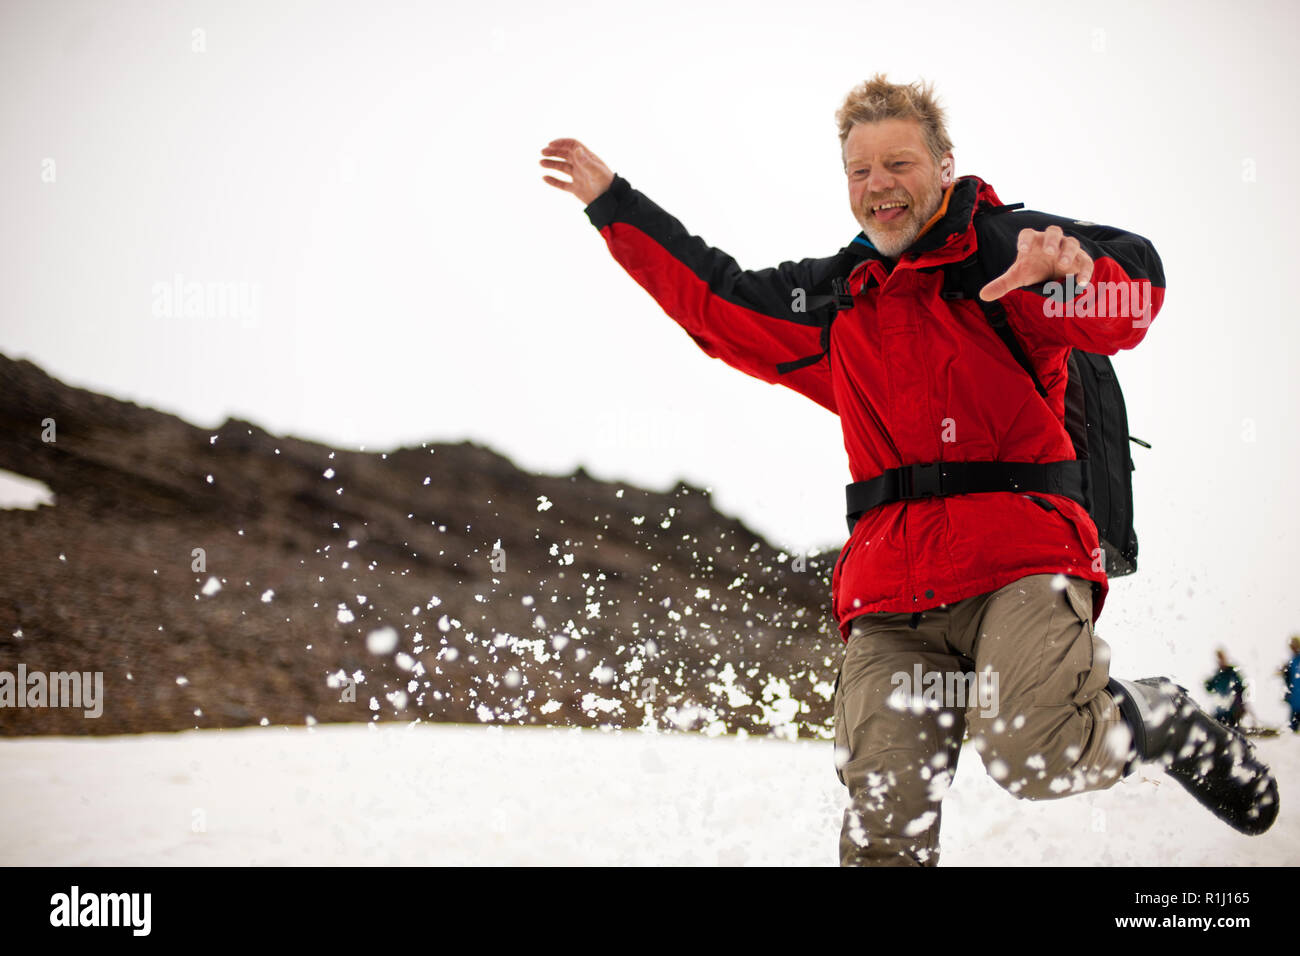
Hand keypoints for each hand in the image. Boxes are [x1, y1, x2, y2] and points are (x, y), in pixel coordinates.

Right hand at [540, 138, 614, 205]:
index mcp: (586, 158)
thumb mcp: (596, 171)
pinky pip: (562, 184)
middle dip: (553, 152)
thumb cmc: (606, 184)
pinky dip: (553, 181)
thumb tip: (576, 149)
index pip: (572, 145)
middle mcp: (581, 165)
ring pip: (562, 168)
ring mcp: (578, 176)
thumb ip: (586, 161)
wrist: (609, 201)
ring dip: (551, 164)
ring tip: (541, 163)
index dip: (561, 143)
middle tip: (542, 153)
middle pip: (565, 155)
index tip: (550, 144)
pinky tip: (545, 178)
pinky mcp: (576, 188)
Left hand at [978, 225, 1093, 300]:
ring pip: (1071, 243)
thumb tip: (982, 295)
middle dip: (1051, 241)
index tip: (1022, 252)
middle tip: (1049, 252)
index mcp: (1034, 242)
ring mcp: (1068, 249)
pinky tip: (1081, 282)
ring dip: (1069, 252)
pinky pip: (1085, 262)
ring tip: (1064, 264)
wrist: (1052, 273)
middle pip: (1054, 232)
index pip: (1028, 234)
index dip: (1025, 240)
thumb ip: (1002, 284)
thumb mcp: (1018, 277)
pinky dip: (1084, 271)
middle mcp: (1052, 241)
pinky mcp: (1081, 260)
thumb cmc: (1033, 269)